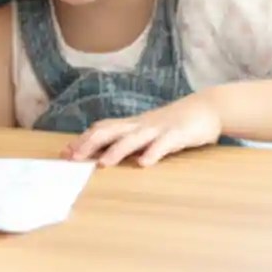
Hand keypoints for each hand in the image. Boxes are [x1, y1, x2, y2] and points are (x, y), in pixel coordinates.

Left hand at [61, 93, 222, 167]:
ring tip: (104, 164)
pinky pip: (164, 144)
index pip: (102, 129)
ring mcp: (159, 129)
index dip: (83, 140)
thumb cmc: (174, 123)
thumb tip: (103, 154)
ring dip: (118, 151)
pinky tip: (144, 163)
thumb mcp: (148, 130)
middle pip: (110, 131)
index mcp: (132, 125)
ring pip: (134, 138)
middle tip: (74, 158)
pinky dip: (153, 153)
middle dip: (90, 144)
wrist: (207, 108)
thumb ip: (128, 140)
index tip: (64, 153)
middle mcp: (141, 125)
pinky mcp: (178, 134)